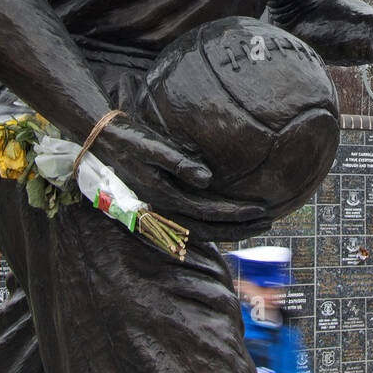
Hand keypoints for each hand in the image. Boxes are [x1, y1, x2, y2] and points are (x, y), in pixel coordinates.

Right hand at [90, 113, 270, 241]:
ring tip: (256, 224)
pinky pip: (191, 225)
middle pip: (206, 230)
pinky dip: (213, 227)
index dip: (235, 213)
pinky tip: (229, 222)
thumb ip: (179, 163)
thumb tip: (208, 179)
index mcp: (161, 198)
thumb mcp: (152, 147)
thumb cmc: (130, 140)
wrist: (103, 142)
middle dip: (239, 228)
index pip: (206, 212)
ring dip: (229, 230)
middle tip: (268, 221)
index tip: (261, 209)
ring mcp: (160, 212)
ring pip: (200, 231)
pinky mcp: (162, 206)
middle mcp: (161, 211)